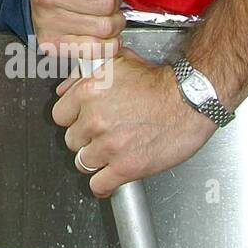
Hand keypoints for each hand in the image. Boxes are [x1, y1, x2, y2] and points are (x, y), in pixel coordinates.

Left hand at [52, 50, 215, 195]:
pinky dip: (103, 184)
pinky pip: (99, 184)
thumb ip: (83, 76)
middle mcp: (94, 119)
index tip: (82, 122)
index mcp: (88, 92)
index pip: (59, 116)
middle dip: (85, 139)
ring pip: (83, 163)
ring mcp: (109, 145)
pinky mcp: (126, 167)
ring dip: (96, 160)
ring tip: (111, 153)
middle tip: (103, 136)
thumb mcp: (115, 63)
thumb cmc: (157, 81)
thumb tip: (63, 91)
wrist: (189, 100)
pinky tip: (110, 177)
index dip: (73, 120)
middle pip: (71, 141)